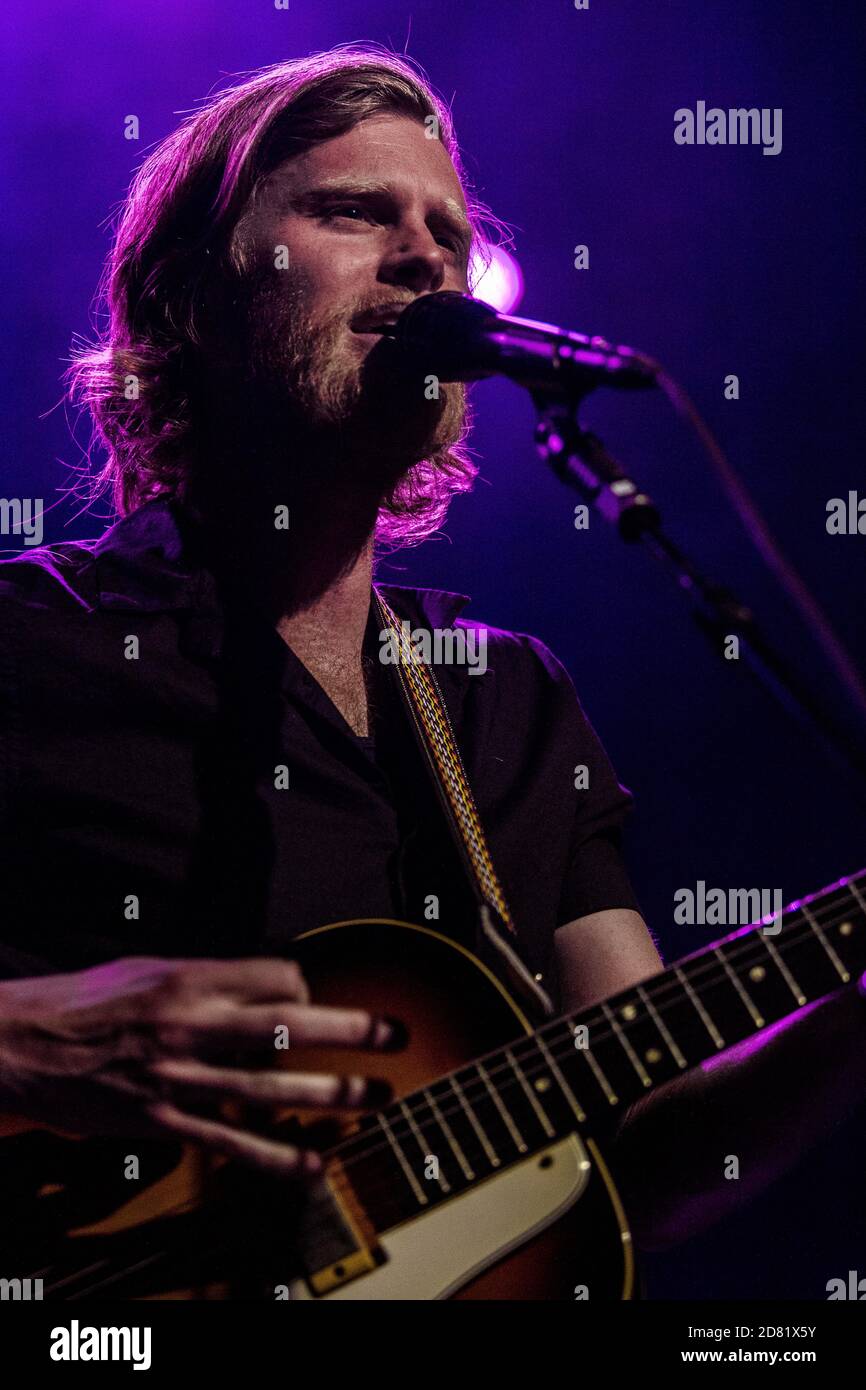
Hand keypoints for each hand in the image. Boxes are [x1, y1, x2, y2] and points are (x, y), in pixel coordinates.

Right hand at [0, 956, 403, 1177]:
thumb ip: (209, 975)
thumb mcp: (149, 966)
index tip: (312, 998)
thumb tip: (266, 980)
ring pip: (272, 1088)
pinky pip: (230, 1143)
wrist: (22, 1043)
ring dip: (331, 1095)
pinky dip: (276, 1158)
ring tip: (374, 1099)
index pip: (278, 976)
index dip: (306, 986)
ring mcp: (179, 1076)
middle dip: (352, 1029)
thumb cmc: (86, 1000)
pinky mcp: (162, 1121)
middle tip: (395, 1035)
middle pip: (291, 1025)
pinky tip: (313, 1166)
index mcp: (192, 977)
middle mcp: (193, 1023)